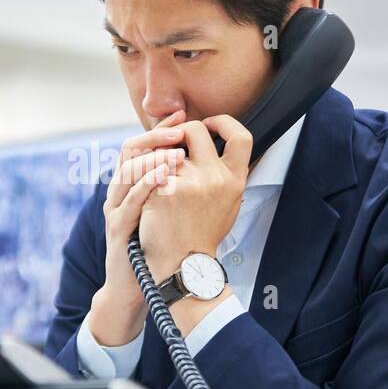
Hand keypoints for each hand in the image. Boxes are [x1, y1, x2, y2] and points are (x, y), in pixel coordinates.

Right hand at [87, 109, 189, 345]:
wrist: (142, 286)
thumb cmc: (157, 246)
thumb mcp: (166, 209)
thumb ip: (176, 184)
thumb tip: (202, 159)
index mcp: (131, 185)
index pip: (141, 144)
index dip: (160, 128)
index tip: (183, 115)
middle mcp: (120, 192)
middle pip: (129, 150)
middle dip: (156, 135)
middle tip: (181, 128)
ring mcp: (116, 209)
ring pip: (126, 171)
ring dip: (153, 156)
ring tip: (178, 150)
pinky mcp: (118, 228)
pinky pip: (130, 200)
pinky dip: (147, 183)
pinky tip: (166, 175)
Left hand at [137, 115, 251, 281]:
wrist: (182, 265)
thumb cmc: (202, 236)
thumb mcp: (228, 206)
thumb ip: (226, 178)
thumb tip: (220, 148)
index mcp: (235, 181)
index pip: (241, 136)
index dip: (223, 123)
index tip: (208, 125)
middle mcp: (216, 178)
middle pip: (196, 130)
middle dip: (178, 132)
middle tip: (171, 144)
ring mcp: (189, 182)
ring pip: (166, 148)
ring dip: (158, 156)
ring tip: (155, 173)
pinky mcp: (164, 190)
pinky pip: (150, 167)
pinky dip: (145, 174)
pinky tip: (146, 189)